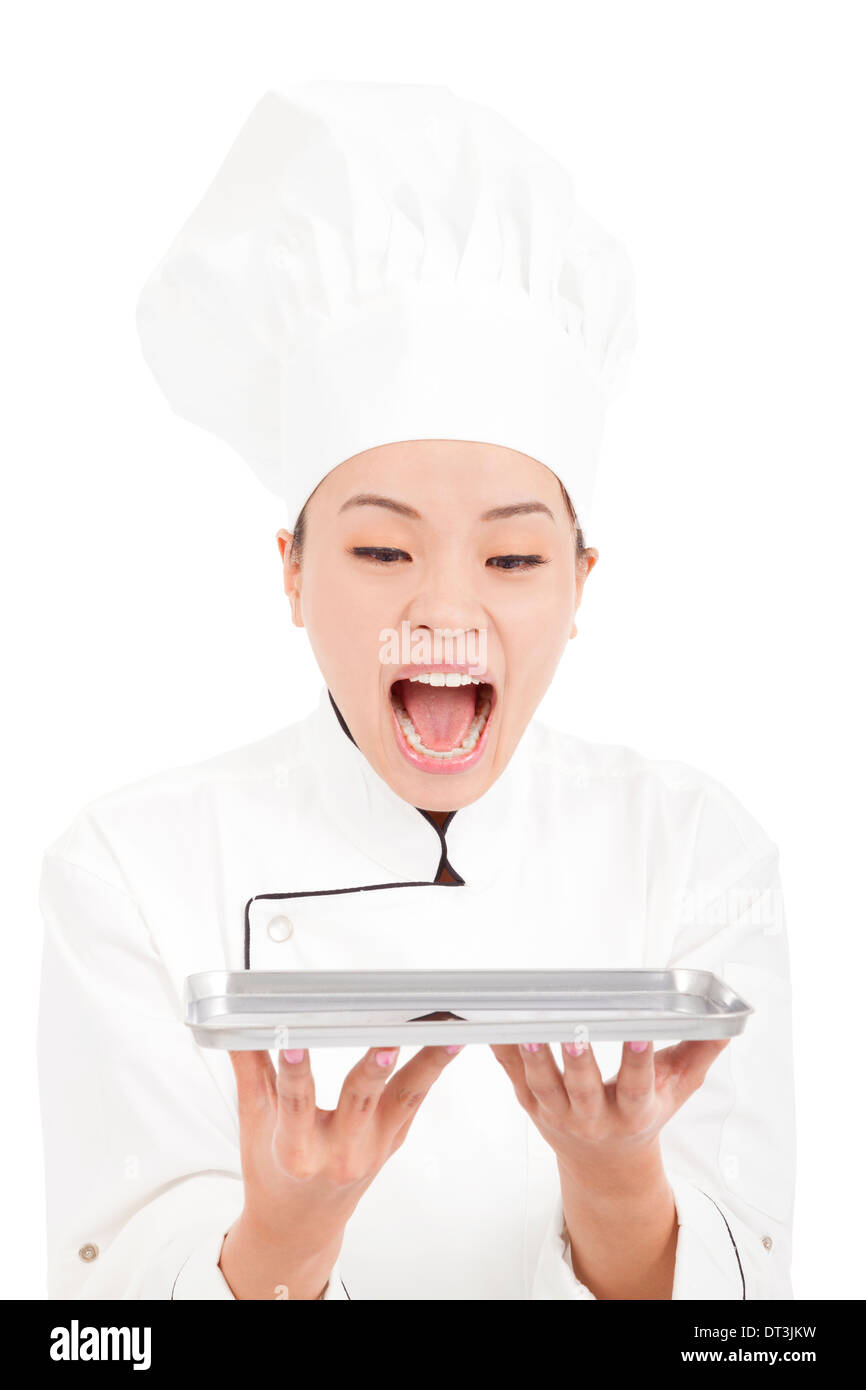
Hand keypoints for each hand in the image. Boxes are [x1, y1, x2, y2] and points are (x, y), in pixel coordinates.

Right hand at [220, 1042, 462, 1298]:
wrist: (301, 1223)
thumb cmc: (275, 1173)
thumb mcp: (253, 1124)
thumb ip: (248, 1070)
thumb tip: (230, 1025)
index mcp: (297, 1151)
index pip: (294, 1104)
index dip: (293, 1073)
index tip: (291, 1043)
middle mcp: (340, 1153)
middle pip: (358, 1102)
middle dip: (374, 1068)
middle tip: (388, 1037)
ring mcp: (373, 1148)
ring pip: (403, 1099)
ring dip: (426, 1064)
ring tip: (447, 1033)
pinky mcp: (394, 1140)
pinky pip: (415, 1100)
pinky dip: (431, 1070)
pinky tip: (448, 1041)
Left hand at [490, 1037, 728, 1179]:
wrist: (604, 1164)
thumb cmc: (641, 1115)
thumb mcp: (675, 1091)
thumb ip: (698, 1054)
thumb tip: (728, 1024)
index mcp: (632, 1112)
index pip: (638, 1085)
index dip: (639, 1060)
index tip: (640, 1033)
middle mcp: (593, 1116)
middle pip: (583, 1089)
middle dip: (578, 1062)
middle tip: (574, 1034)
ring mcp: (558, 1112)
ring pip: (543, 1084)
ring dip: (534, 1057)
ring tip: (529, 1030)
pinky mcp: (532, 1104)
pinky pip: (513, 1075)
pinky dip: (502, 1051)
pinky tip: (494, 1025)